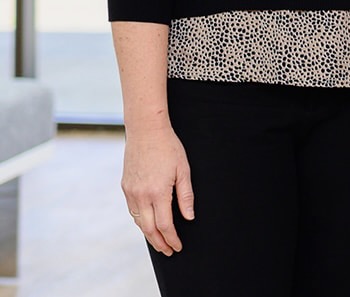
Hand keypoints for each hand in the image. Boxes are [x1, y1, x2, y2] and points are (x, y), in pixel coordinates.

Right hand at [122, 124, 194, 255]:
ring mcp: (130, 192)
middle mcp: (141, 195)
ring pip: (139, 221)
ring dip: (149, 234)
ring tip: (159, 242)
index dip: (171, 238)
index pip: (165, 225)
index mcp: (158, 192)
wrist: (146, 132)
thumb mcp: (183, 170)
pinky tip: (148, 224)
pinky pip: (132, 210)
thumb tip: (189, 217)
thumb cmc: (169, 148)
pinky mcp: (125, 187)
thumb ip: (186, 195)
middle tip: (168, 251)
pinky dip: (141, 221)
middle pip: (149, 229)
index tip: (178, 246)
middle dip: (159, 243)